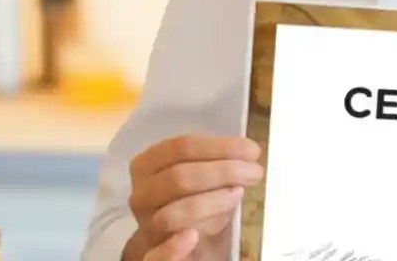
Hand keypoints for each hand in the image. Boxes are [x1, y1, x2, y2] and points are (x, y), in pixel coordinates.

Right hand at [123, 134, 263, 260]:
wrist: (183, 242)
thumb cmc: (196, 199)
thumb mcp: (202, 174)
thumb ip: (216, 162)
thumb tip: (247, 155)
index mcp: (147, 164)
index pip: (182, 147)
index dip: (221, 146)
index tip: (252, 151)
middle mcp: (141, 194)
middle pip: (180, 177)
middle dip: (224, 171)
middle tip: (255, 172)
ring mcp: (145, 226)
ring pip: (174, 213)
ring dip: (212, 202)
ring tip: (239, 195)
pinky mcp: (152, 254)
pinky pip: (156, 255)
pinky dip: (172, 249)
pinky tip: (193, 238)